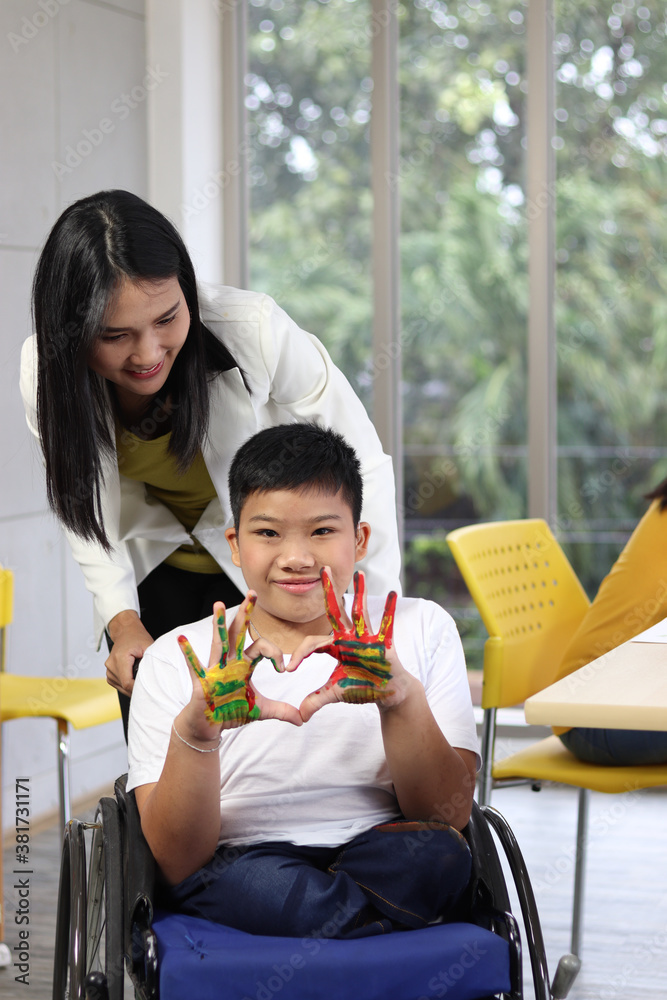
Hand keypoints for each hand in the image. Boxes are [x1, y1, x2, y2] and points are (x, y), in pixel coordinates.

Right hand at [105, 610, 153, 694]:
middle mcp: (111, 664)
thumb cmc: (137, 637)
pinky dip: (127, 685)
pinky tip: (134, 678)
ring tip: (141, 677)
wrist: (126, 630)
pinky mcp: (109, 673)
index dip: (138, 688)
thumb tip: (156, 676)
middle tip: (149, 683)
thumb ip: (150, 661)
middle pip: (124, 686)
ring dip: (132, 687)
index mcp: (120, 658)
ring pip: (121, 687)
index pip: (127, 682)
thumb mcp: (148, 646)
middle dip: (137, 688)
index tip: (149, 688)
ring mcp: (108, 669)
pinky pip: (118, 684)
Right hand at [177, 594, 302, 730]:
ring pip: (219, 642)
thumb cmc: (230, 711)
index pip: (261, 647)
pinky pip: (195, 665)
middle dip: (245, 613)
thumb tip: (302, 719)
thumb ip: (281, 711)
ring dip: (219, 624)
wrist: (209, 725)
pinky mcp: (201, 681)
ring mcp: (215, 669)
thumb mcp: (259, 711)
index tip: (282, 669)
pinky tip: (181, 639)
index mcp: (243, 664)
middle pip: (239, 633)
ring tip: (218, 604)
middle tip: (252, 592)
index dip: (274, 654)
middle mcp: (230, 661)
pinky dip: (188, 653)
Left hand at [296, 569, 397, 721]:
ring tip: (359, 573)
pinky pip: (386, 624)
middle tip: (322, 569)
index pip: (314, 643)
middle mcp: (349, 638)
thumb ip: (317, 700)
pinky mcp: (385, 643)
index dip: (300, 654)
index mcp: (336, 647)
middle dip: (329, 591)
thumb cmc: (362, 687)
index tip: (289, 668)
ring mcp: (367, 638)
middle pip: (336, 611)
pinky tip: (392, 592)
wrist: (387, 692)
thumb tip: (299, 715)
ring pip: (362, 611)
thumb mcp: (336, 693)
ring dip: (360, 592)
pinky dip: (390, 610)